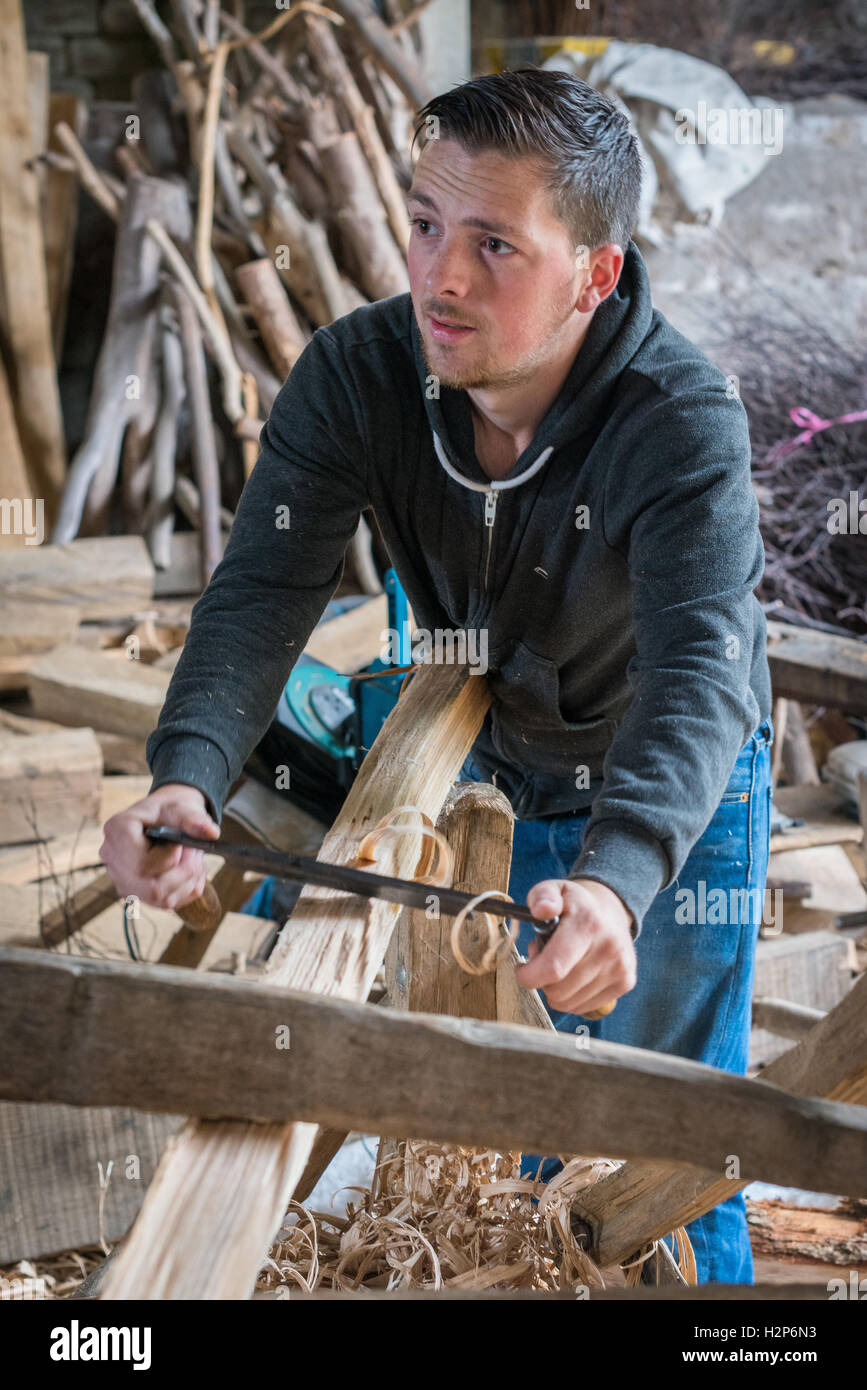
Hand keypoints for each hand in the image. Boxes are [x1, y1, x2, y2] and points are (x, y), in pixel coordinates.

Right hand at [99, 783, 219, 911]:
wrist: (164, 818)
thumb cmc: (169, 811)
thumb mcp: (181, 807)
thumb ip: (194, 819)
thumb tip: (211, 834)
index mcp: (117, 831)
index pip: (142, 865)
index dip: (170, 859)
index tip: (183, 844)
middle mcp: (113, 859)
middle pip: (152, 889)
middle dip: (184, 873)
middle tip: (197, 853)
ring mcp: (122, 879)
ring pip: (161, 899)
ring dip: (188, 881)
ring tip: (196, 859)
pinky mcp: (136, 892)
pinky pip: (166, 903)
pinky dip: (187, 889)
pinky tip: (191, 870)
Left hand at [514, 878, 636, 1015]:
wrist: (611, 909)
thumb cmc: (573, 904)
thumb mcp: (553, 889)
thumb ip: (542, 896)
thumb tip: (542, 910)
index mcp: (588, 923)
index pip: (553, 967)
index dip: (529, 976)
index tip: (522, 969)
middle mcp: (609, 947)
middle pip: (558, 991)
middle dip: (541, 981)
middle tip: (543, 961)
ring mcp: (620, 967)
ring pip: (570, 1003)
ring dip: (556, 990)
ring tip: (560, 965)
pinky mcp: (626, 982)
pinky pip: (584, 1007)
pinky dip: (572, 997)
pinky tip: (573, 976)